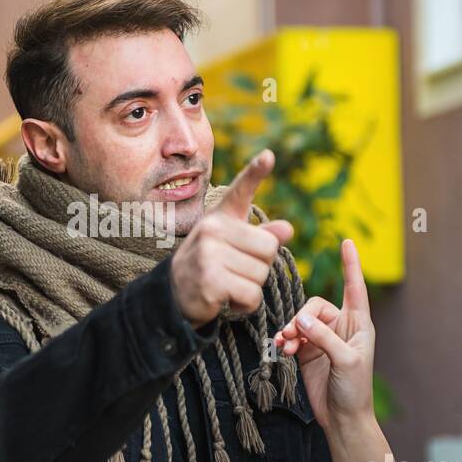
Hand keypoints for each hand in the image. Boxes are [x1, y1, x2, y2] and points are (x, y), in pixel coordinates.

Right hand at [170, 149, 294, 325]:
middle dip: (260, 267)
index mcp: (219, 217)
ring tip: (228, 285)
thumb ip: (260, 236)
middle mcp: (212, 230)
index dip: (255, 172)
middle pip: (269, 248)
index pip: (240, 191)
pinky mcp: (211, 281)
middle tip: (234, 271)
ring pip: (262, 274)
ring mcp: (209, 254)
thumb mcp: (232, 246)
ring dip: (251, 288)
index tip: (268, 156)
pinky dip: (245, 305)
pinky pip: (251, 296)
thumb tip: (288, 229)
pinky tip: (226, 300)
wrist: (173, 297)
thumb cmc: (209, 267)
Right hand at [274, 239, 375, 432]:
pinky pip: (292, 336)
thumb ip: (323, 337)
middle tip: (292, 335)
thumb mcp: (345, 361)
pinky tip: (283, 349)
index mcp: (358, 324)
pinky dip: (286, 340)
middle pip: (314, 306)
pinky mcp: (308, 351)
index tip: (346, 242)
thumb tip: (301, 319)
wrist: (342, 417)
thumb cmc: (354, 389)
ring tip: (285, 345)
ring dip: (290, 331)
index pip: (354, 287)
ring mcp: (322, 338)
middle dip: (301, 318)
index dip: (350, 265)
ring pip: (300, 320)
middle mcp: (340, 327)